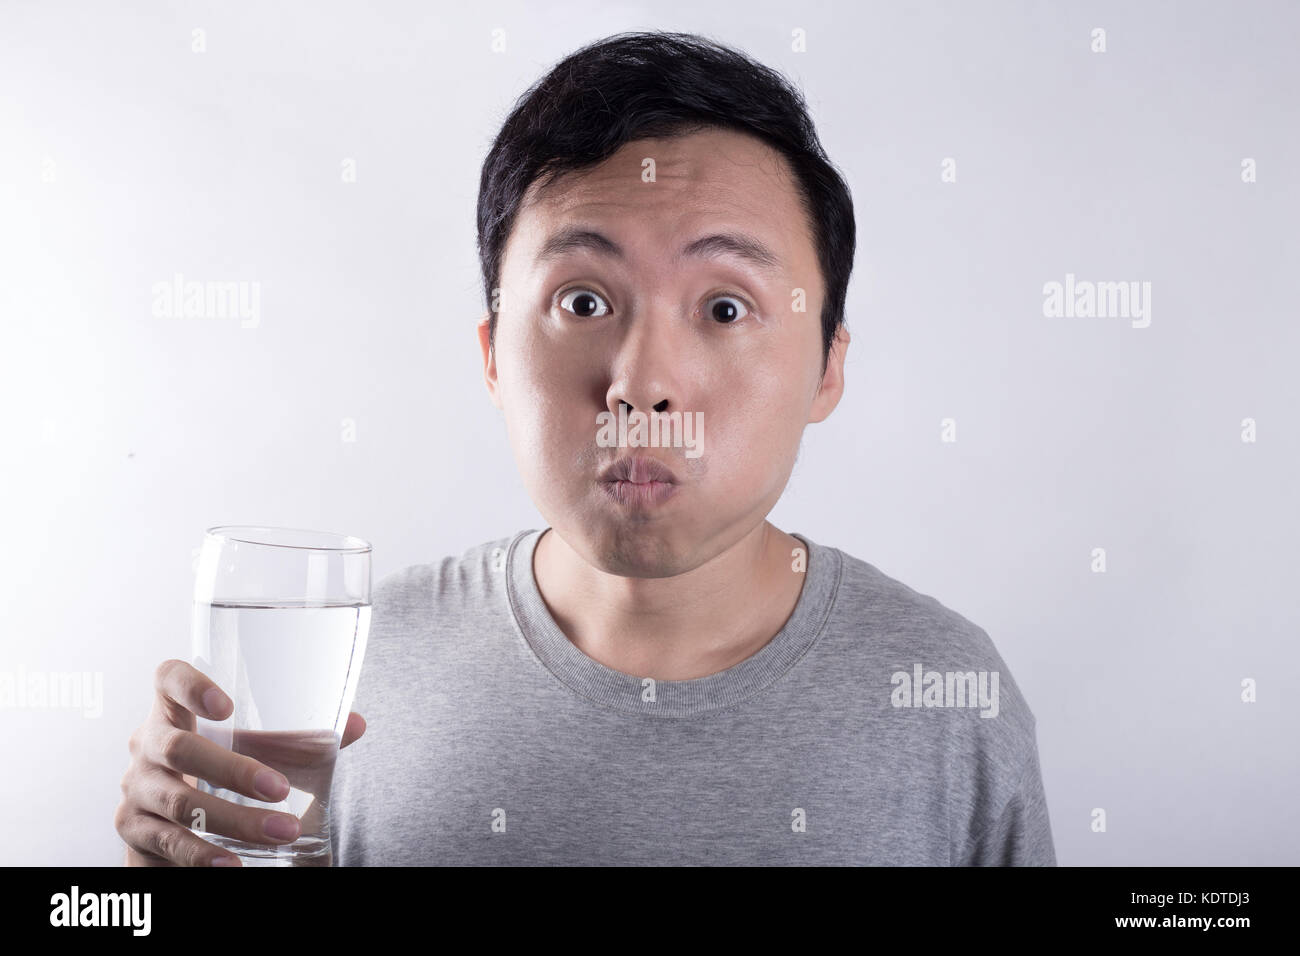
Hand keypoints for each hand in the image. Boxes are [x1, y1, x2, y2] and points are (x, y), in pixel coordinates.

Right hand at [115, 659, 365, 865]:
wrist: (176, 828)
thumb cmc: (219, 773)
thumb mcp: (254, 752)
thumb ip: (299, 739)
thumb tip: (356, 724)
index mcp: (174, 713)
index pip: (167, 680)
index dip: (189, 685)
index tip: (227, 706)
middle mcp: (146, 747)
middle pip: (179, 748)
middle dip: (234, 771)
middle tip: (280, 789)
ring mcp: (136, 791)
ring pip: (179, 803)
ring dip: (233, 821)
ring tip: (280, 831)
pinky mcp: (132, 833)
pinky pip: (165, 844)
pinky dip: (201, 856)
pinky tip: (232, 864)